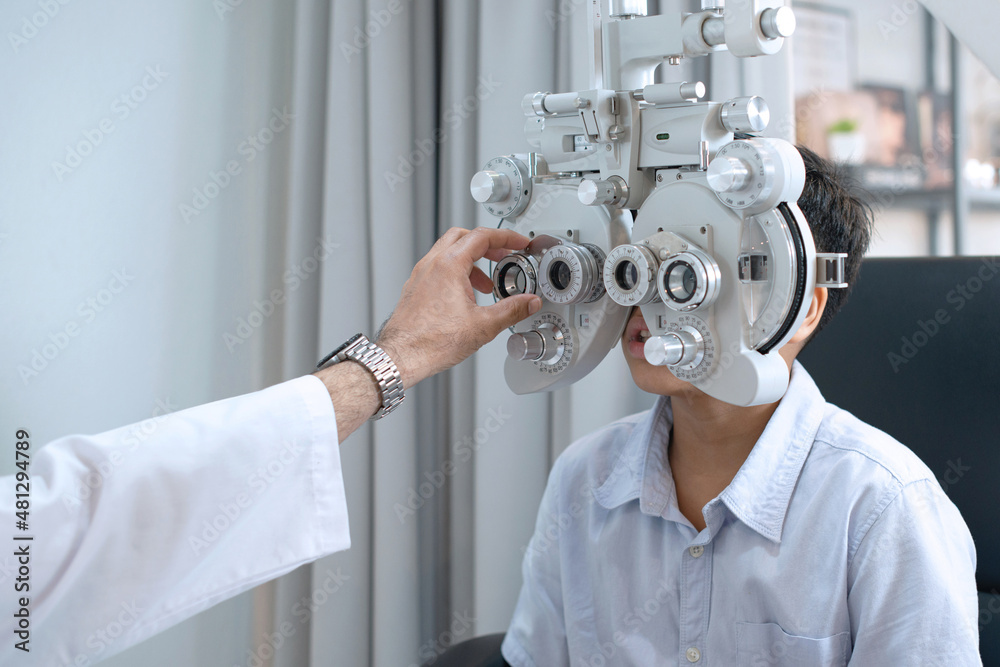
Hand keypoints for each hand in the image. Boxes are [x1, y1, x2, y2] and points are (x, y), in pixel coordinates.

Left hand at [376, 227, 541, 387]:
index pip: (482, 236)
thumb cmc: (431, 341)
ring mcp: (420, 275)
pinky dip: (456, 272)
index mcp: (449, 265)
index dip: (506, 237)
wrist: (402, 356)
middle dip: (487, 244)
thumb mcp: (483, 325)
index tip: (518, 242)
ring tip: (486, 282)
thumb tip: (529, 303)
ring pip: (448, 252)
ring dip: (471, 261)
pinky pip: (438, 268)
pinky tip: (464, 296)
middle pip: (463, 237)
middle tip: (503, 255)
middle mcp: (431, 264)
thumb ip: (512, 310)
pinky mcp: (414, 288)